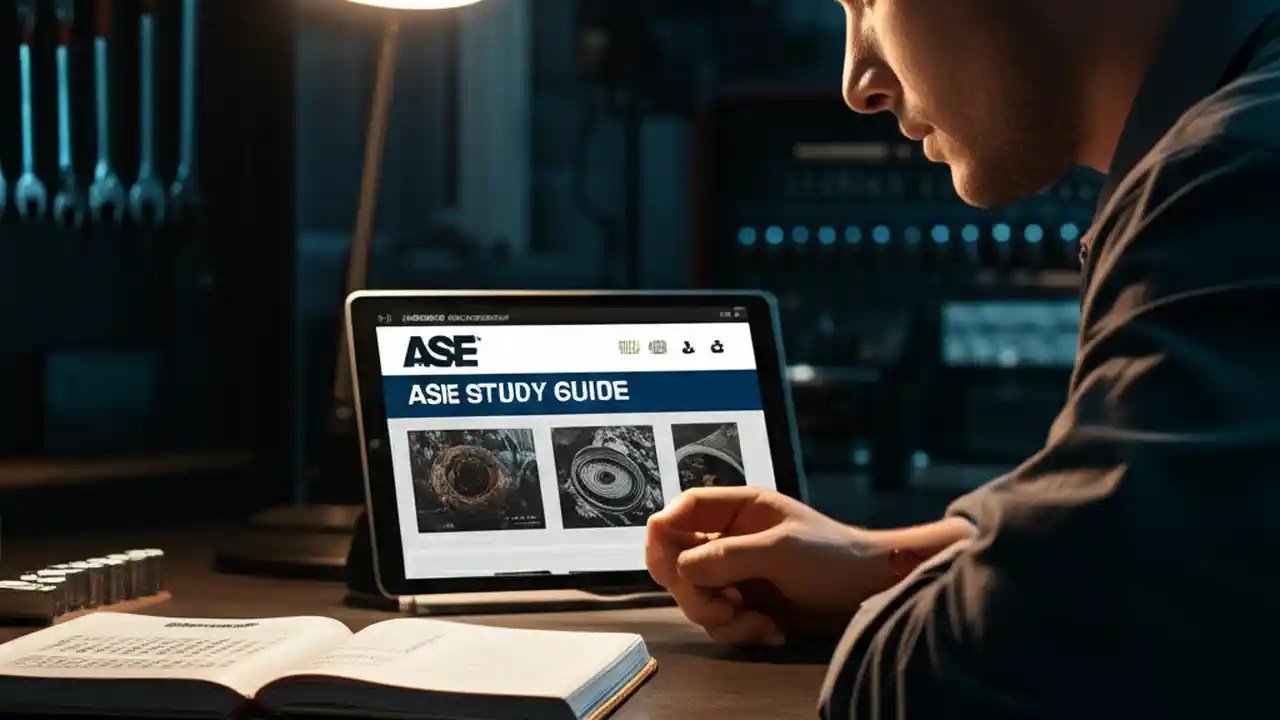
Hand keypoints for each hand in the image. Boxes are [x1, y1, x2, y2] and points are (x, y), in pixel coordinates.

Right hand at [645, 487, 893, 647]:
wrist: (870, 591)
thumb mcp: (781, 551)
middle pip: (678, 560)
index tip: (666, 562)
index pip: (684, 509)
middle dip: (695, 591)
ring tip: (759, 624)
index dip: (665, 531)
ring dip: (722, 618)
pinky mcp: (745, 603)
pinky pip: (719, 621)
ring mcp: (735, 573)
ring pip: (696, 597)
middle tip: (723, 609)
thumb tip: (682, 568)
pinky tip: (772, 631)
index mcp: (739, 510)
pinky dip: (740, 631)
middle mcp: (730, 538)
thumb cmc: (833, 557)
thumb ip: (728, 556)